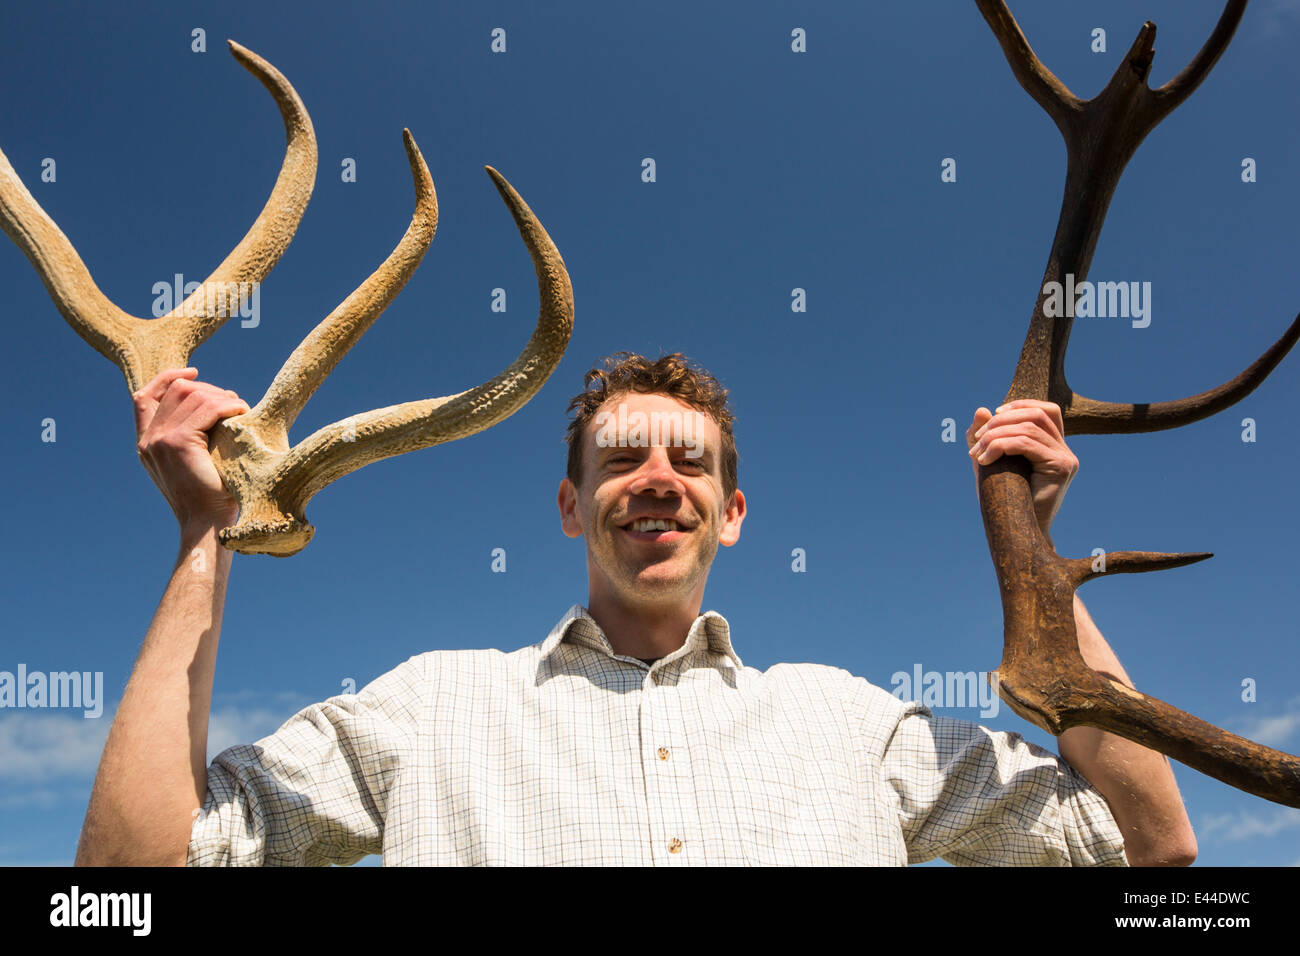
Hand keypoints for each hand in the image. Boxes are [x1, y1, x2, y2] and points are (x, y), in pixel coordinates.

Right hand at [133, 368, 250, 531]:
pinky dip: (227, 405)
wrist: (208, 525)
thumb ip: (192, 435)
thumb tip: (214, 403)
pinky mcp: (178, 443)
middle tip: (231, 401)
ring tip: (239, 408)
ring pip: (192, 396)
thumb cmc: (212, 497)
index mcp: (146, 444)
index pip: (143, 397)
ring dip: (221, 397)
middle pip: (175, 391)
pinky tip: (242, 413)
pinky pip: (206, 409)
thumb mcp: (195, 461)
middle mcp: (148, 440)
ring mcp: (159, 441)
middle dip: (207, 389)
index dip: (168, 378)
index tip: (194, 372)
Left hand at [966, 399, 1077, 535]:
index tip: (992, 417)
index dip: (1019, 405)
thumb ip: (986, 436)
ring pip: (1029, 428)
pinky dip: (1001, 445)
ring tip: (977, 453)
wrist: (1017, 532)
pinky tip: (985, 459)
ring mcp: (1067, 458)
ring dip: (996, 435)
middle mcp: (1064, 450)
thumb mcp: (990, 462)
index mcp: (1053, 445)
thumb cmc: (1004, 499)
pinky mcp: (1062, 468)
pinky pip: (1027, 444)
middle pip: (1036, 414)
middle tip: (977, 440)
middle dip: (1001, 421)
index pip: (1045, 410)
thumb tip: (981, 409)